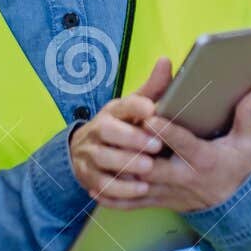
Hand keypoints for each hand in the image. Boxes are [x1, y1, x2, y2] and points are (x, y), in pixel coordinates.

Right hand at [69, 57, 169, 202]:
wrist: (84, 150)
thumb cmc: (121, 126)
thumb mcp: (135, 107)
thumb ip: (153, 89)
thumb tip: (166, 60)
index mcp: (112, 111)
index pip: (122, 104)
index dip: (136, 106)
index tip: (152, 110)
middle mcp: (98, 130)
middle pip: (108, 131)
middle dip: (131, 138)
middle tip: (156, 146)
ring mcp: (91, 154)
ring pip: (104, 158)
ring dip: (126, 164)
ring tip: (149, 168)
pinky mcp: (89, 177)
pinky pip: (102, 184)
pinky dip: (121, 189)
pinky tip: (140, 189)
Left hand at [105, 87, 250, 213]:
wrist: (233, 204)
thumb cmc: (236, 167)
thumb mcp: (247, 144)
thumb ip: (247, 118)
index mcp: (204, 160)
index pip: (184, 145)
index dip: (167, 132)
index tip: (151, 118)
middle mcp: (183, 177)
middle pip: (154, 168)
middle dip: (135, 155)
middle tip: (117, 138)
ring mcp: (168, 192)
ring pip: (139, 186)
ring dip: (119, 176)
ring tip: (99, 162)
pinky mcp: (158, 200)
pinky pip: (133, 203)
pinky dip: (114, 198)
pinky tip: (95, 188)